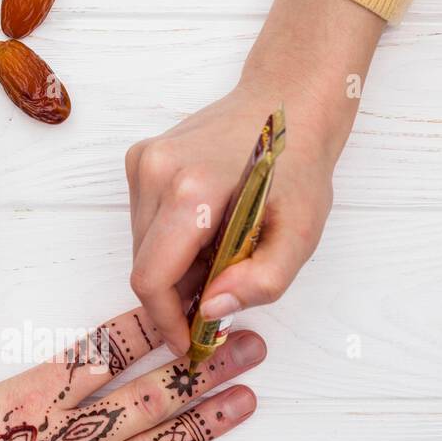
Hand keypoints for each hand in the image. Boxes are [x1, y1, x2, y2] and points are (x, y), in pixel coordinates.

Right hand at [124, 0, 384, 355]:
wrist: (289, 100)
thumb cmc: (299, 165)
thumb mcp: (301, 232)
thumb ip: (261, 280)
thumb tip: (212, 311)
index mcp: (191, 191)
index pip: (151, 279)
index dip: (166, 321)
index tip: (189, 339)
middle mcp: (155, 172)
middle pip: (144, 265)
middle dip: (177, 293)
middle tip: (222, 291)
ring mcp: (142, 162)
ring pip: (141, 247)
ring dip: (175, 266)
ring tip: (221, 252)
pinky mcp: (139, 159)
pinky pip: (143, 223)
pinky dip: (171, 240)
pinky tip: (207, 227)